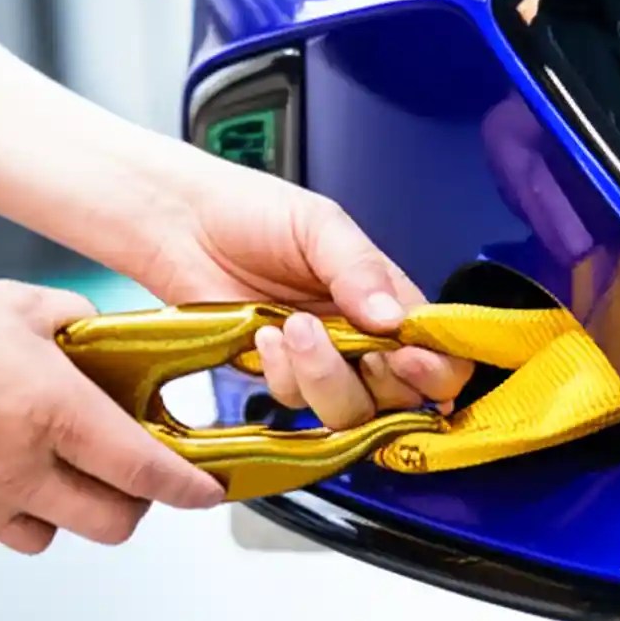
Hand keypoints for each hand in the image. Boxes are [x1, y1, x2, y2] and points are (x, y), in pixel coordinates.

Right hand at [0, 279, 224, 553]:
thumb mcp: (15, 303)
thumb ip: (76, 321)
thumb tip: (106, 336)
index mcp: (51, 409)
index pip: (143, 468)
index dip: (187, 487)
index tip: (206, 490)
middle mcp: (22, 464)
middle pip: (113, 522)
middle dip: (137, 505)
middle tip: (133, 472)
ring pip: (58, 534)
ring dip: (74, 509)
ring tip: (60, 464)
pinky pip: (3, 528)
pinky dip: (19, 509)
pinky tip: (5, 464)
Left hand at [141, 158, 473, 429]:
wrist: (180, 223)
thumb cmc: (250, 211)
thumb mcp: (318, 225)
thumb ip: (360, 268)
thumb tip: (394, 318)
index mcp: (386, 296)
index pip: (439, 351)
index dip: (436, 367)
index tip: (411, 357)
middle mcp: (360, 337)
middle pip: (400, 395)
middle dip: (381, 380)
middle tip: (355, 346)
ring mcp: (319, 362)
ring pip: (348, 410)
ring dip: (324, 376)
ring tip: (293, 327)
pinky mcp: (275, 376)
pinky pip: (293, 401)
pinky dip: (281, 373)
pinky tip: (263, 335)